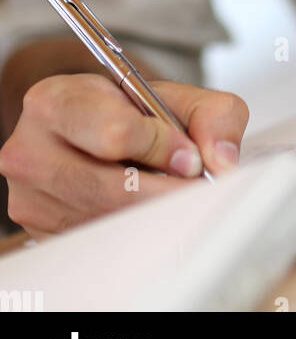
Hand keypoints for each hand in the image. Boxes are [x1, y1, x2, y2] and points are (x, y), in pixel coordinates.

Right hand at [0, 74, 247, 237]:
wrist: (96, 131)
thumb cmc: (131, 112)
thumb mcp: (178, 96)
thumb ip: (213, 116)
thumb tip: (222, 162)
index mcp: (55, 102)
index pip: (115, 133)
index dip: (162, 147)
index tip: (191, 157)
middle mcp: (31, 151)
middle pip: (112, 188)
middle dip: (167, 190)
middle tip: (194, 186)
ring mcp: (32, 198)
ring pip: (110, 220)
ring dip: (154, 213)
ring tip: (171, 192)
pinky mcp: (43, 232)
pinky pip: (103, 242)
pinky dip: (137, 231)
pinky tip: (148, 211)